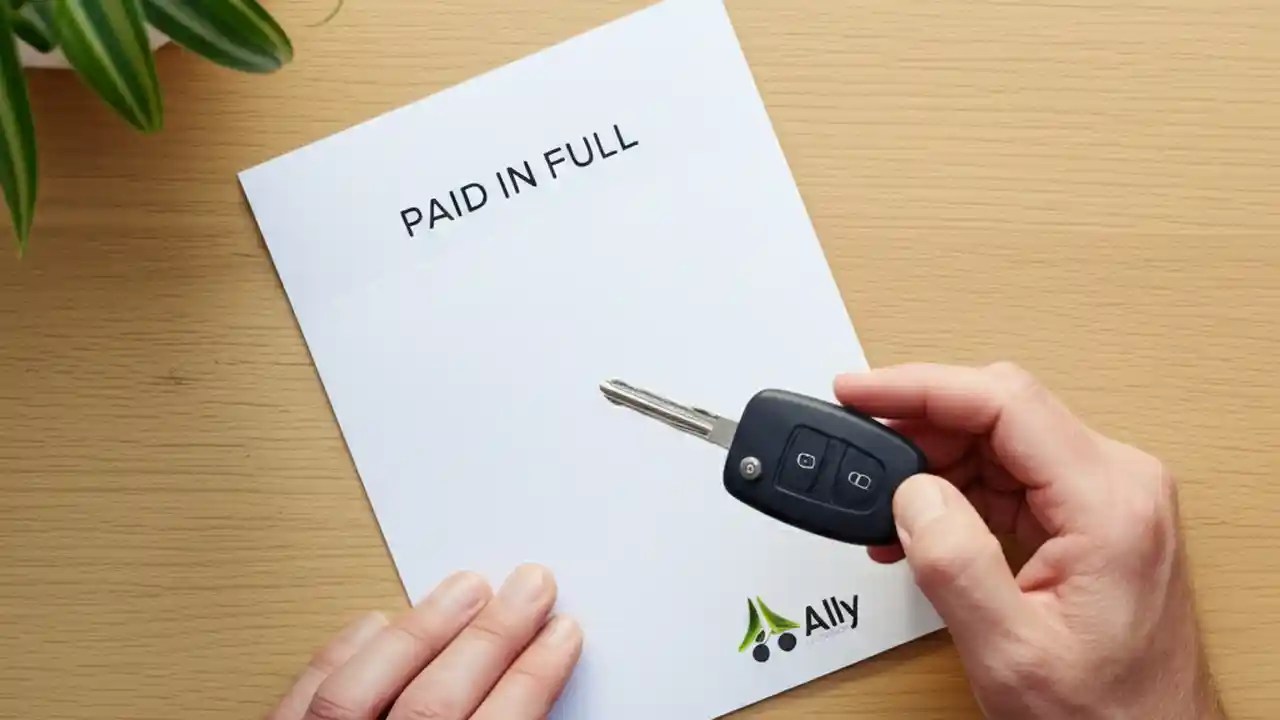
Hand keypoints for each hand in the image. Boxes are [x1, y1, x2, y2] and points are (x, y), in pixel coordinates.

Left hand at [267, 564, 581, 719]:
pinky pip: (300, 699)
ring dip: (422, 629)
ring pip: (359, 689)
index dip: (534, 676)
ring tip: (466, 587)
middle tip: (530, 587)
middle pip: (433, 701)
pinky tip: (374, 623)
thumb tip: (536, 684)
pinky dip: (340, 654)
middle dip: (493, 636)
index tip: (562, 635)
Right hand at [835, 362, 1224, 719]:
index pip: (1002, 402)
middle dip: (918, 427)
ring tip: (886, 511)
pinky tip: (921, 526)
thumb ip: (955, 563)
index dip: (919, 387)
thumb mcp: (1011, 651)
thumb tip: (913, 493)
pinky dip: (956, 492)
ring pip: (998, 441)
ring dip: (933, 465)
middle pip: (998, 411)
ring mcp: (1107, 496)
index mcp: (1109, 502)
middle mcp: (1118, 483)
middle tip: (861, 452)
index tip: (859, 392)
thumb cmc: (1107, 712)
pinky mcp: (1090, 514)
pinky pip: (1010, 476)